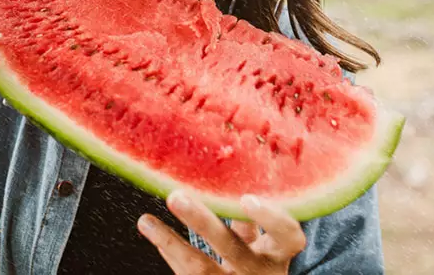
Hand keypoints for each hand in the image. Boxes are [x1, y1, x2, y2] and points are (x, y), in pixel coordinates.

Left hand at [138, 191, 306, 273]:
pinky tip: (150, 228)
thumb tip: (229, 169)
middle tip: (176, 197)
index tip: (247, 198)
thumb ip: (250, 218)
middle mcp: (258, 271)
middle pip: (232, 248)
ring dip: (171, 241)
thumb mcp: (264, 242)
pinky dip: (167, 247)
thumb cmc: (260, 260)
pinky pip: (185, 272)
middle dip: (202, 222)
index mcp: (278, 253)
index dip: (271, 219)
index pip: (288, 235)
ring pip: (200, 267)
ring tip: (146, 220)